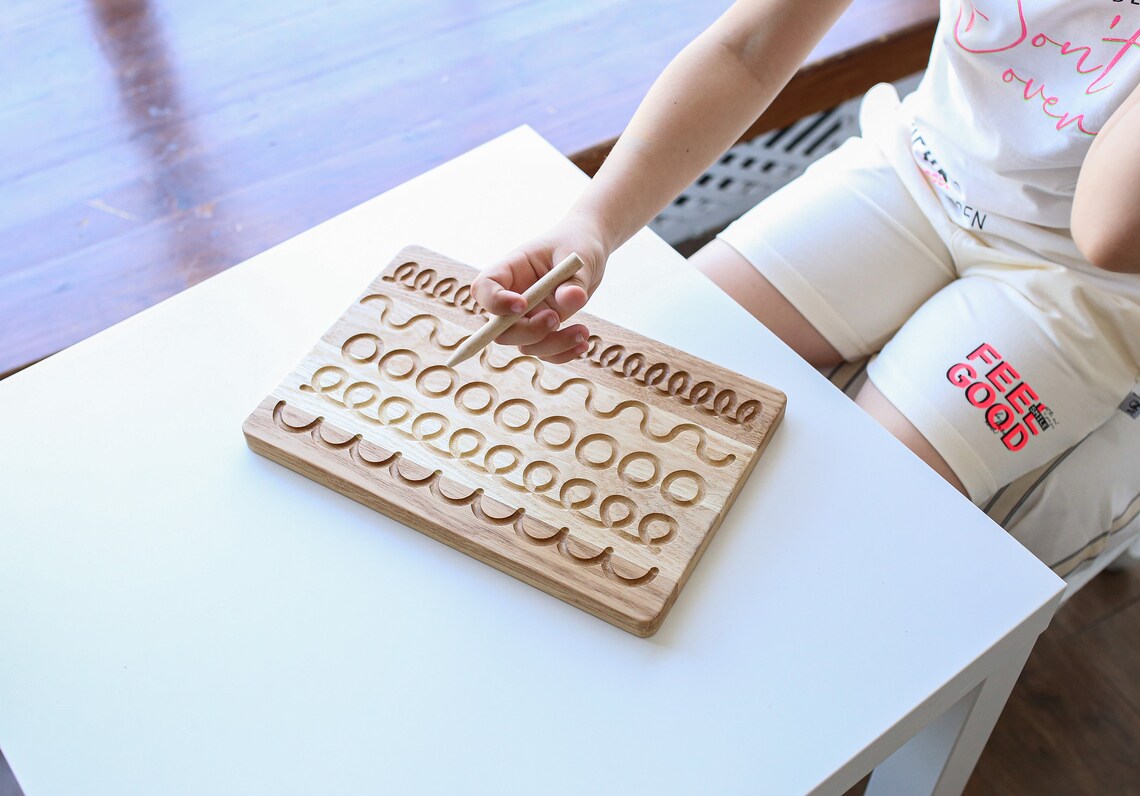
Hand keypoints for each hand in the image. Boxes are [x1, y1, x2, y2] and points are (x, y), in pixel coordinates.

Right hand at [472, 217, 609, 362]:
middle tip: (555, 318)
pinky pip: (545, 351)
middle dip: (528, 331)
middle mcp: (513, 296)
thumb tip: (573, 299)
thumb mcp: (577, 256)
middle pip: (500, 328)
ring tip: (583, 332)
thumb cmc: (576, 245)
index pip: (484, 288)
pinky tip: (583, 343)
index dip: (495, 302)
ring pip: (525, 344)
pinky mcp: (543, 329)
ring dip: (553, 344)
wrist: (587, 254)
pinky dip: (563, 353)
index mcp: (510, 270)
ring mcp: (527, 316)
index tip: (522, 304)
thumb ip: (574, 279)